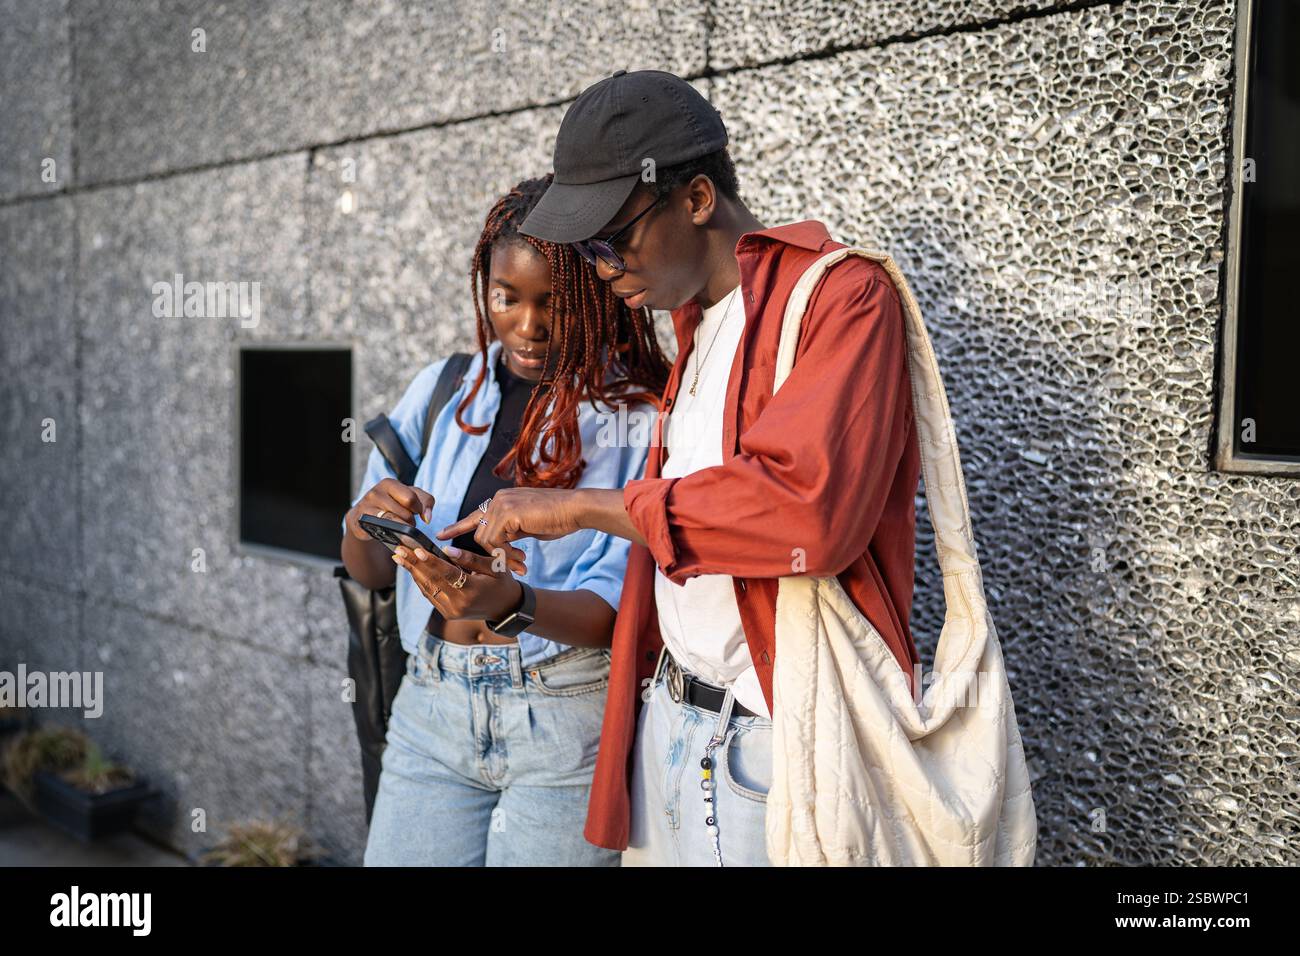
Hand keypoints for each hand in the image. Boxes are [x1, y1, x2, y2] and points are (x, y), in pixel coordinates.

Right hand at [346, 478, 434, 541]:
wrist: (364, 519)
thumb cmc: (391, 506)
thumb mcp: (409, 497)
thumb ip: (425, 501)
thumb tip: (427, 517)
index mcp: (389, 483)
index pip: (412, 498)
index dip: (419, 509)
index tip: (419, 514)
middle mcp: (375, 492)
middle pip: (405, 512)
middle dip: (411, 521)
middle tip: (407, 522)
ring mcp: (366, 507)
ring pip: (395, 522)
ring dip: (403, 530)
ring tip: (401, 529)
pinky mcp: (361, 521)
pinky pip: (383, 530)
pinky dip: (392, 535)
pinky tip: (392, 534)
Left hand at [391, 544, 523, 621]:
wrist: (505, 609)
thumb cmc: (502, 583)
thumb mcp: (494, 567)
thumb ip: (470, 558)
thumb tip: (446, 550)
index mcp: (473, 591)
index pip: (447, 573)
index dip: (431, 561)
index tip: (416, 550)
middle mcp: (459, 604)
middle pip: (432, 581)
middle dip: (413, 564)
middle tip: (398, 549)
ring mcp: (451, 611)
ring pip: (427, 588)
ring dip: (412, 571)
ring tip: (399, 556)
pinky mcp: (447, 613)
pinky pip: (430, 594)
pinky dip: (420, 580)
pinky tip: (411, 568)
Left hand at [436, 487, 585, 573]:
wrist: (575, 509)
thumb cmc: (557, 518)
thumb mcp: (528, 525)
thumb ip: (511, 530)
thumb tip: (500, 541)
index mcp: (503, 499)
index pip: (476, 515)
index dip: (458, 526)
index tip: (441, 535)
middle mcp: (498, 499)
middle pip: (479, 532)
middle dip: (493, 554)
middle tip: (516, 564)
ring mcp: (502, 504)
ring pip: (485, 539)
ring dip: (502, 556)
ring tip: (522, 561)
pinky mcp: (507, 513)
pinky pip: (495, 541)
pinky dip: (506, 553)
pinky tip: (522, 557)